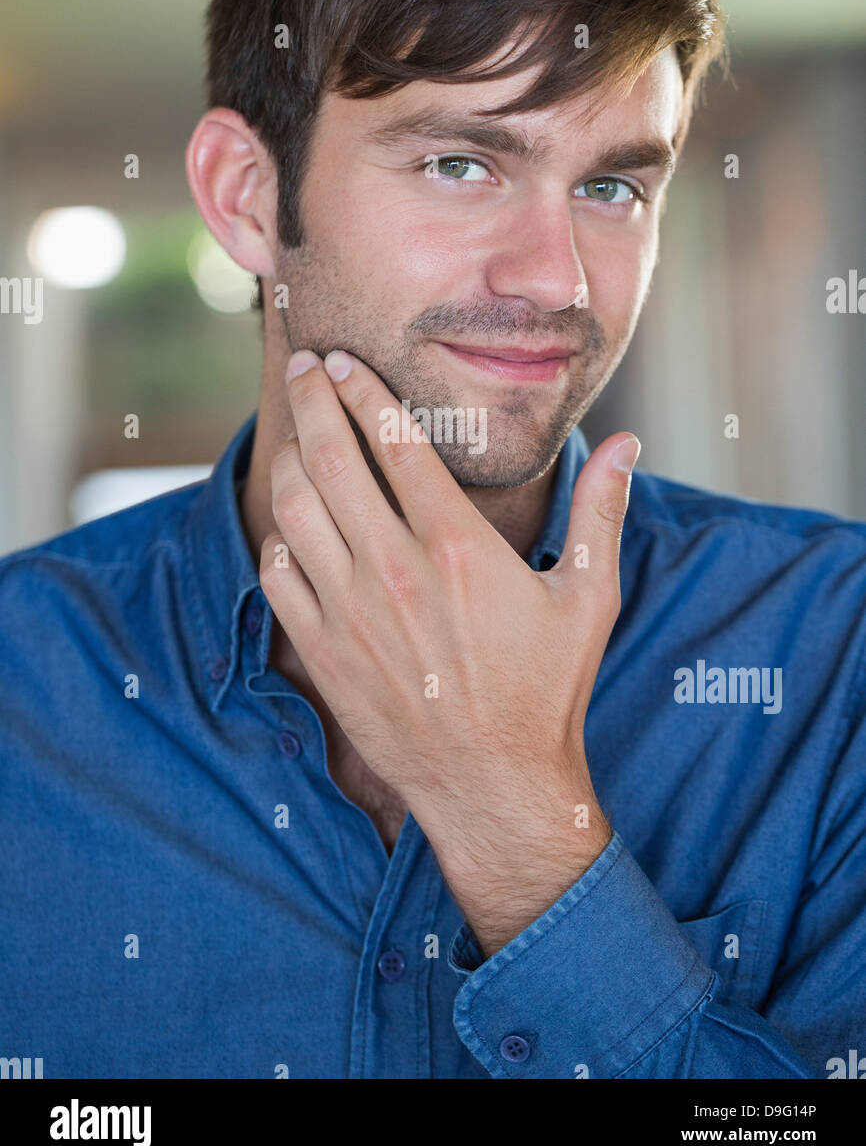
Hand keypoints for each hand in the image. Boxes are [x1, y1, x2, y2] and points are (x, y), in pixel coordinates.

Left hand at [260, 348, 638, 954]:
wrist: (494, 783)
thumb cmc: (546, 689)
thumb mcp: (589, 597)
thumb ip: (600, 512)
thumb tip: (626, 442)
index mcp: (457, 546)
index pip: (394, 440)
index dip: (362, 389)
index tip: (346, 362)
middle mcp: (394, 569)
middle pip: (332, 456)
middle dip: (314, 398)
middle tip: (308, 367)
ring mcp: (350, 611)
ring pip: (296, 507)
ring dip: (289, 454)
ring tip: (295, 430)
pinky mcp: (322, 649)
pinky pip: (278, 572)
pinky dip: (277, 534)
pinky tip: (292, 520)